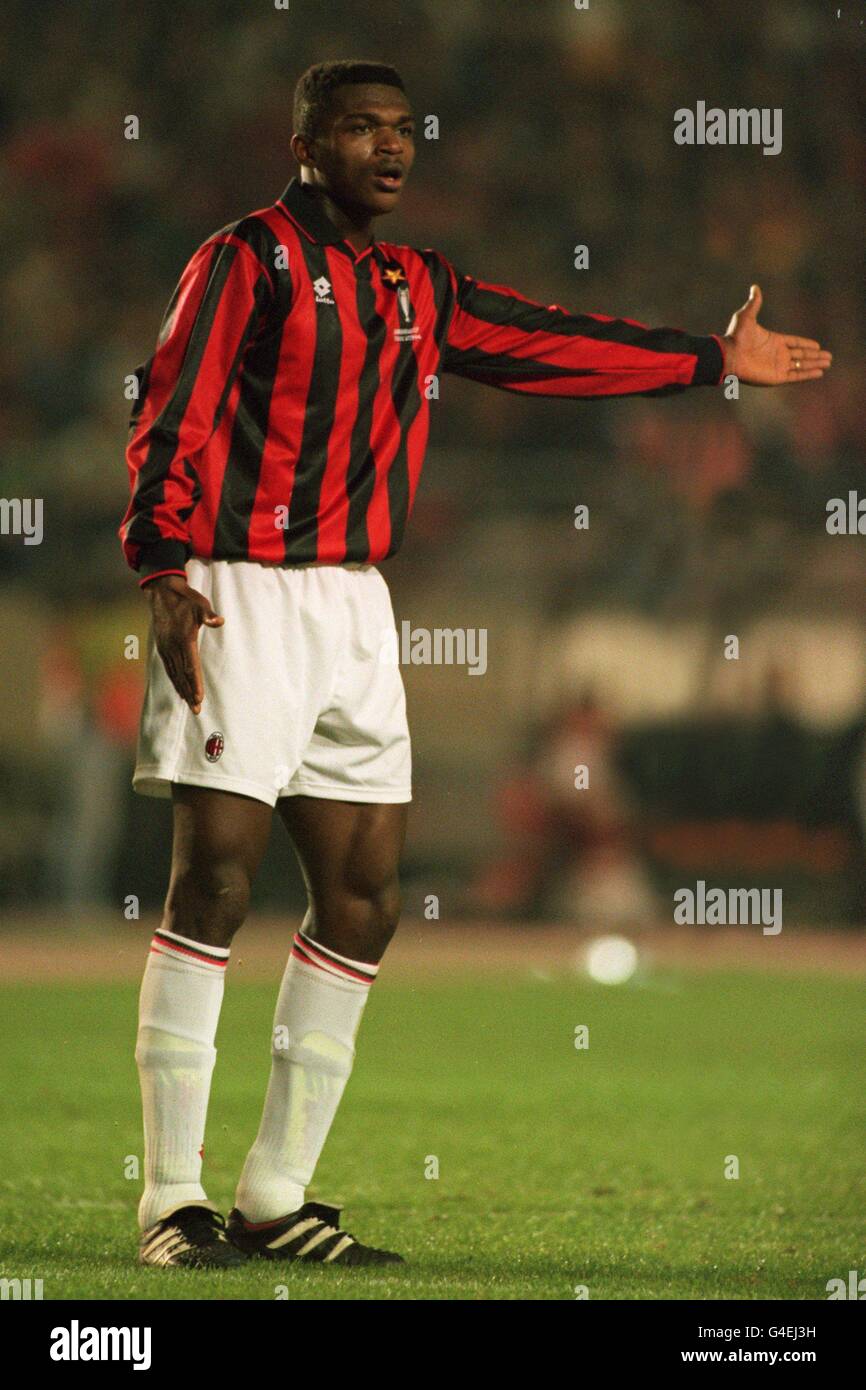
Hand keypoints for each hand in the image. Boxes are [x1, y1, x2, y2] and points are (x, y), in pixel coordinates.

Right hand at [145, 574, 223, 714]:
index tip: (199, 697)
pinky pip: (168, 668)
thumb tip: (220, 621)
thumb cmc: (186, 599)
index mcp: (183, 639)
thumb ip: (208, 615)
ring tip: (190, 704)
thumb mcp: (200, 604)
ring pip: (174, 674)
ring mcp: (165, 647)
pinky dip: (174, 680)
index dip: (195, 683)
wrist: (162, 592)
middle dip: (189, 692)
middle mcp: (172, 646)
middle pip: (182, 675)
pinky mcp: (162, 647)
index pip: (190, 666)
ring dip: (182, 689)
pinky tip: (179, 689)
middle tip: (197, 709)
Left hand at [721, 284, 831, 385]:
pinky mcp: (776, 377)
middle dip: (815, 356)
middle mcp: (777, 354)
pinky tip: (819, 373)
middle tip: (828, 357)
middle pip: (801, 355)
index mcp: (774, 341)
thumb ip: (754, 303)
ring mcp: (777, 366)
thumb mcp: (746, 316)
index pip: (794, 343)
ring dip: (815, 364)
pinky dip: (808, 374)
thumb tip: (755, 287)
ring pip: (801, 365)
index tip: (818, 345)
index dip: (806, 344)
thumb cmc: (736, 336)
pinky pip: (796, 375)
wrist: (728, 355)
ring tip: (828, 363)